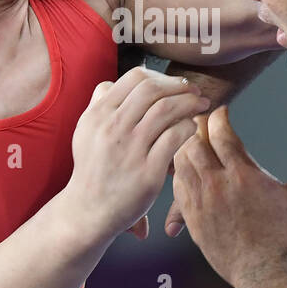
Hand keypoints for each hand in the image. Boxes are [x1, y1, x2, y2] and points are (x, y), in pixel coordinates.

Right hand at [66, 67, 209, 241]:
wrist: (88, 211)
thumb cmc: (93, 169)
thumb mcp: (85, 132)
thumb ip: (99, 105)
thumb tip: (116, 82)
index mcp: (98, 114)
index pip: (135, 78)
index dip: (161, 76)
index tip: (174, 84)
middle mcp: (112, 128)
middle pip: (152, 89)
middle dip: (180, 86)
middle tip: (194, 91)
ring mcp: (130, 149)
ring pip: (166, 109)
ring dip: (189, 103)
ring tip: (201, 105)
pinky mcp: (148, 171)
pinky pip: (175, 137)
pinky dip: (188, 127)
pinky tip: (192, 128)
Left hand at [171, 106, 286, 287]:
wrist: (265, 276)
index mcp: (242, 174)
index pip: (219, 130)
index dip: (219, 114)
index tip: (223, 110)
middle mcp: (216, 185)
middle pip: (193, 140)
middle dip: (198, 125)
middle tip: (204, 119)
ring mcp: (200, 202)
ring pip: (180, 161)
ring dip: (185, 146)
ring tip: (194, 139)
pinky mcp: (191, 218)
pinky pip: (176, 184)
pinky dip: (179, 170)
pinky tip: (188, 167)